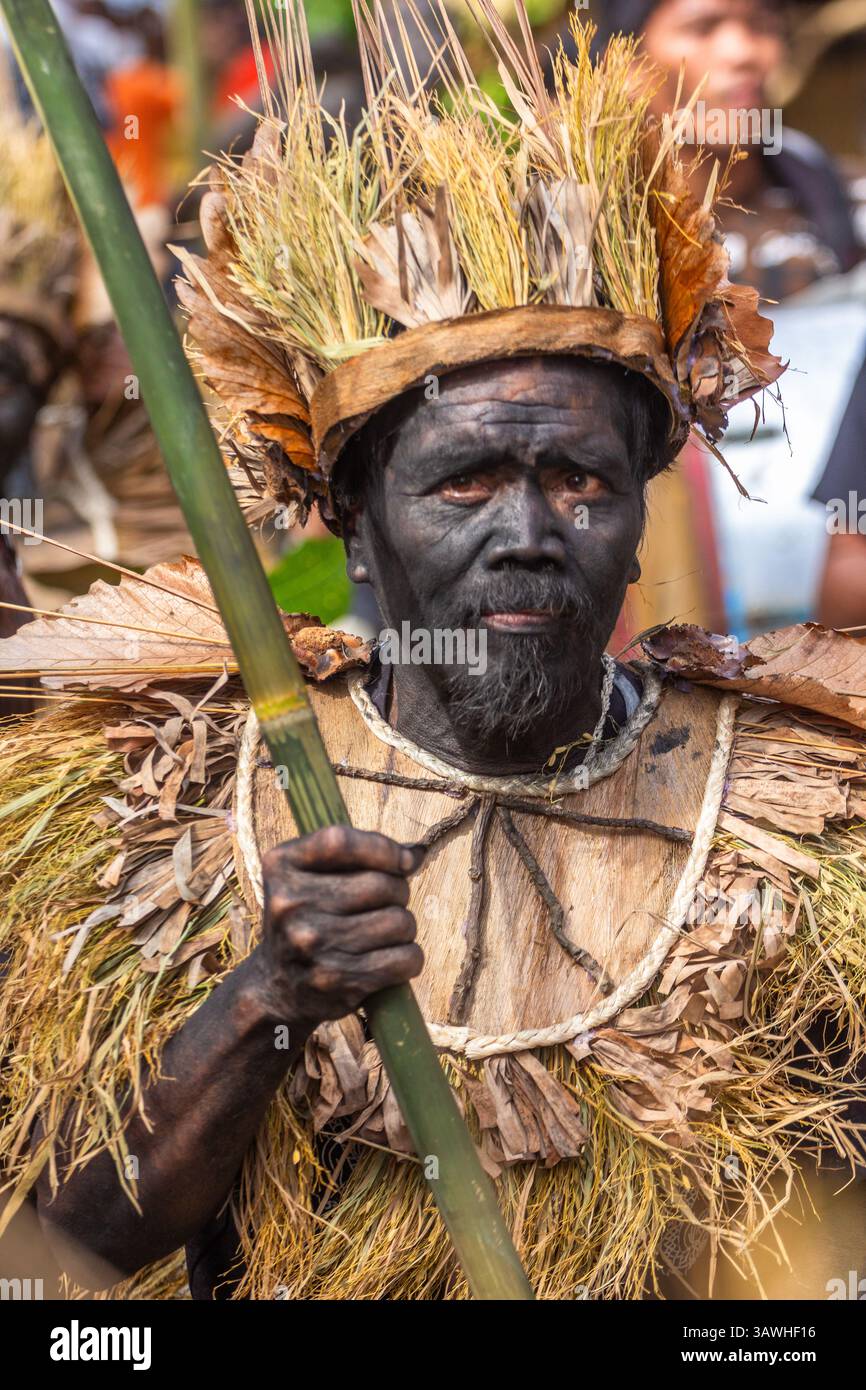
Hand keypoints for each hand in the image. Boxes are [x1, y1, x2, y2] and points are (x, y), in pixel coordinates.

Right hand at [253, 826, 424, 1028]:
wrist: (278, 988)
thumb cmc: (308, 919)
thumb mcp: (310, 875)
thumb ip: (356, 856)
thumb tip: (413, 855)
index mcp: (281, 867)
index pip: (341, 842)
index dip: (384, 849)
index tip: (404, 862)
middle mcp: (290, 904)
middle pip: (380, 885)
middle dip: (399, 892)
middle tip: (388, 904)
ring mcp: (311, 944)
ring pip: (399, 922)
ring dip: (404, 928)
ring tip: (385, 934)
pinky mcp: (335, 980)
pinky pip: (404, 958)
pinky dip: (410, 958)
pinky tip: (391, 959)